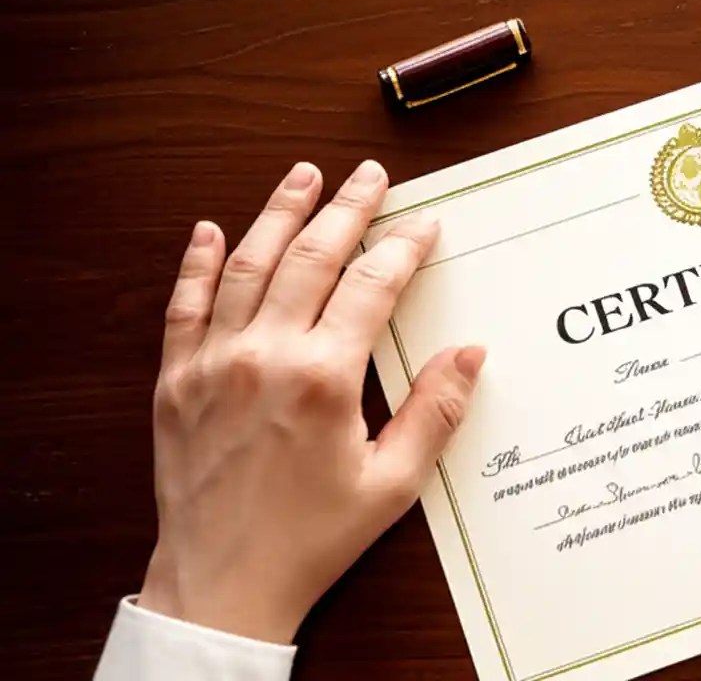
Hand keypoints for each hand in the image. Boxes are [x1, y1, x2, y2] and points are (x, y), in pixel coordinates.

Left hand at [138, 160, 484, 642]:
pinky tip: (211, 230)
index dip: (402, 247)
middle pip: (312, 257)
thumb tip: (469, 353)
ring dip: (278, 213)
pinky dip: (197, 262)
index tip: (422, 224)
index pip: (371, 285)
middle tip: (370, 175)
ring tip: (302, 175)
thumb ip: (435, 412)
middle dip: (347, 208)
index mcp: (324, 378)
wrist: (223, 580)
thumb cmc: (312, 537)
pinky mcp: (175, 379)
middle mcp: (266, 355)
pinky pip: (184, 303)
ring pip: (248, 264)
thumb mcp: (393, 483)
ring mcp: (213, 362)